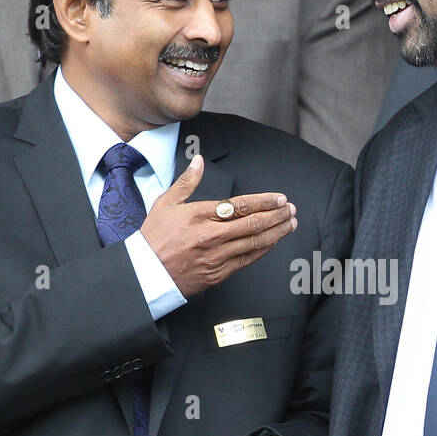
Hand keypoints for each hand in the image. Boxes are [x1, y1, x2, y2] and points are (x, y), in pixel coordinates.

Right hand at [139, 155, 297, 297]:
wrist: (145, 274)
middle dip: (276, 215)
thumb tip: (199, 160)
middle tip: (290, 209)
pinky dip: (263, 249)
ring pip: (254, 242)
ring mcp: (217, 256)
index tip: (279, 198)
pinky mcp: (219, 273)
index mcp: (199, 215)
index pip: (239, 206)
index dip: (263, 201)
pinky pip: (247, 260)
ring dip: (276, 232)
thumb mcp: (165, 203)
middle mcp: (211, 236)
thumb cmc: (154, 238)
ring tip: (290, 223)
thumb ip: (187, 181)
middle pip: (253, 223)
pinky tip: (273, 241)